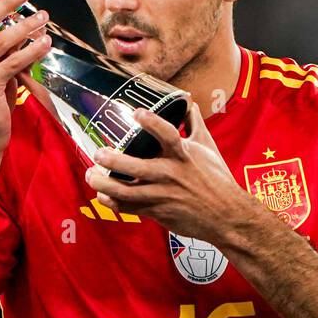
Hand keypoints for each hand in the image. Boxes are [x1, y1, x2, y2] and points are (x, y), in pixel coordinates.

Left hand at [84, 102, 252, 242]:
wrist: (226, 216)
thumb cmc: (216, 179)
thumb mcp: (208, 147)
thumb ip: (194, 123)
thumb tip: (188, 101)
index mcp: (183, 155)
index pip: (167, 135)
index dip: (151, 122)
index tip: (137, 113)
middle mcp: (170, 174)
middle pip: (136, 167)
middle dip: (112, 160)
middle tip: (98, 153)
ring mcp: (162, 194)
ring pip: (125, 191)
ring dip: (103, 184)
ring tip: (91, 174)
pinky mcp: (157, 211)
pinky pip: (128, 208)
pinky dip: (111, 203)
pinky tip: (102, 196)